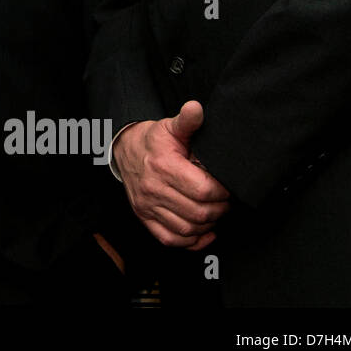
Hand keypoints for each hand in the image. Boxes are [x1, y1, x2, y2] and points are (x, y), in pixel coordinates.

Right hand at [114, 100, 230, 249]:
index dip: (223, 192)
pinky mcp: (144, 217)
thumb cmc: (153, 141)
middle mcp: (153, 189)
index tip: (227, 187)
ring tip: (214, 213)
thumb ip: (187, 121)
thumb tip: (196, 108)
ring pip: (187, 229)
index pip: (204, 190)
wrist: (124, 151)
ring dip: (207, 225)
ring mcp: (147, 206)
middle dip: (219, 210)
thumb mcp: (170, 127)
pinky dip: (190, 242)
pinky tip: (202, 232)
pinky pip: (170, 239)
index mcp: (163, 166)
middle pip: (199, 213)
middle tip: (224, 201)